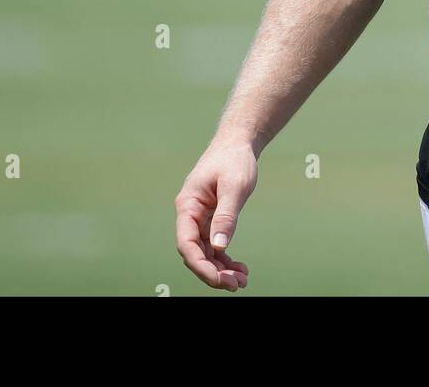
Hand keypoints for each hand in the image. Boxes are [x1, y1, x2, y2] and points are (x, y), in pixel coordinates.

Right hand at [174, 136, 257, 290]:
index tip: (219, 279)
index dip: (200, 265)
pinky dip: (225, 259)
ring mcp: (200, 218)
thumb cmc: (234, 159)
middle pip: (195, 252)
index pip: (187, 243)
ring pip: (205, 252)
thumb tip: (220, 247)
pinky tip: (239, 269)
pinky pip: (214, 245)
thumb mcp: (234, 186)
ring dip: (221, 269)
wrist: (238, 142)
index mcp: (188, 205)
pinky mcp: (211, 219)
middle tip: (237, 285)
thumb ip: (226, 215)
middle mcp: (190, 214)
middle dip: (213, 272)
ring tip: (242, 281)